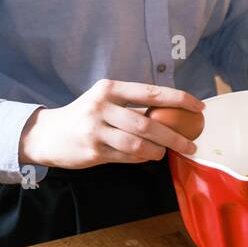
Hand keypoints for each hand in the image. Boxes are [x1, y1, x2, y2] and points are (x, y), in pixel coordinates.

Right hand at [18, 79, 204, 169]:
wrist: (48, 134)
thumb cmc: (85, 115)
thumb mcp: (105, 100)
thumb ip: (132, 105)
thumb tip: (172, 113)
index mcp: (110, 88)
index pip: (151, 92)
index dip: (179, 99)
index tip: (199, 107)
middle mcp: (102, 106)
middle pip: (148, 124)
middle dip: (174, 136)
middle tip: (191, 144)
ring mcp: (96, 130)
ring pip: (138, 144)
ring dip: (158, 151)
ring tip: (167, 153)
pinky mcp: (93, 151)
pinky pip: (126, 157)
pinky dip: (141, 158)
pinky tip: (148, 157)